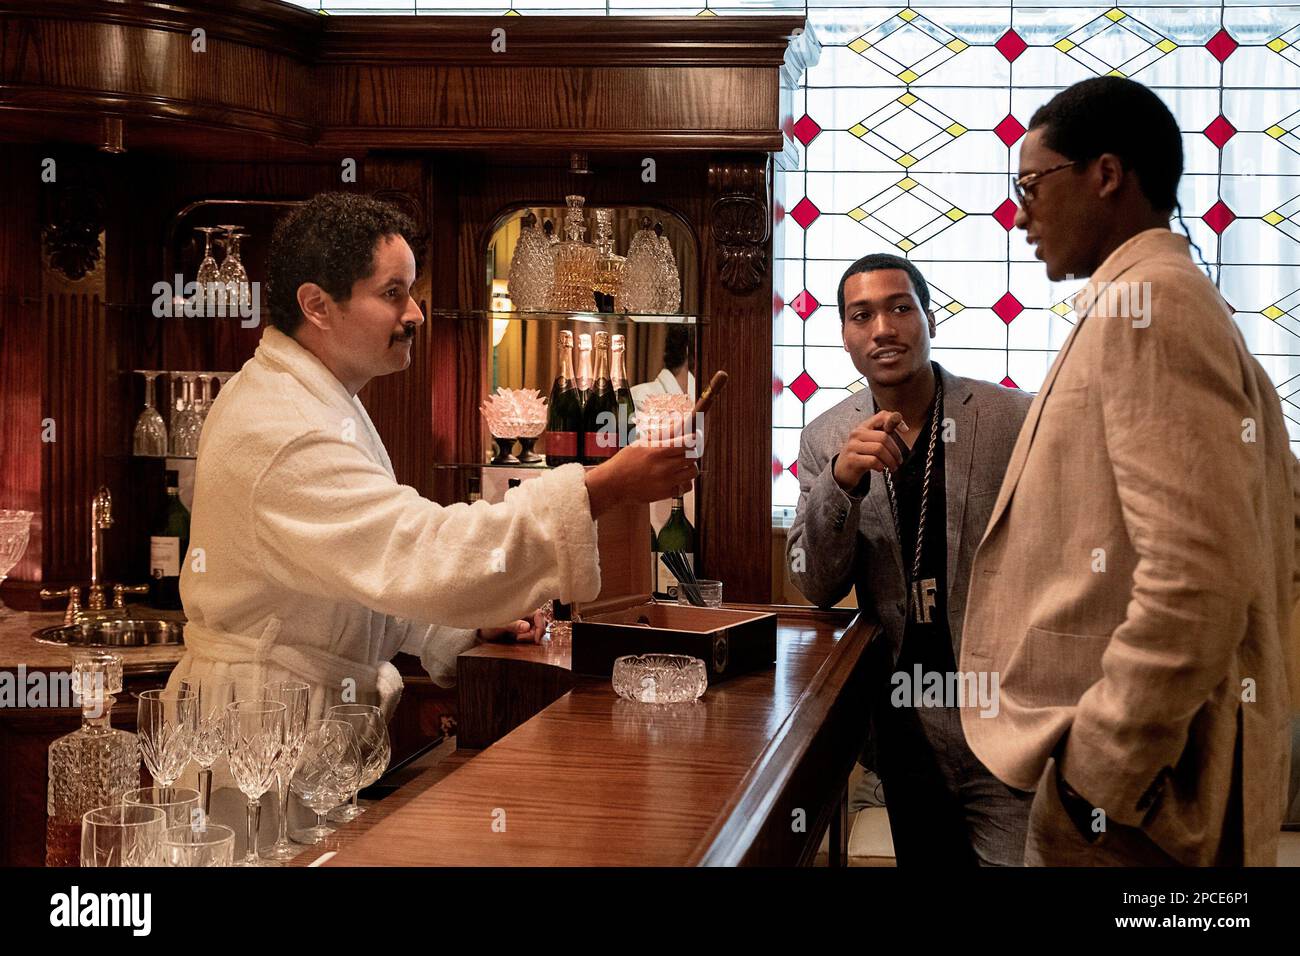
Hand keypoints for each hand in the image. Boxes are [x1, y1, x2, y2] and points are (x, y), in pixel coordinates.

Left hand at [477, 607, 548, 642]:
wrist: (482, 631)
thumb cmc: (489, 623)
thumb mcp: (499, 624)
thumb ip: (513, 624)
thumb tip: (526, 626)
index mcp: (523, 607)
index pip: (540, 615)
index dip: (540, 627)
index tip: (535, 639)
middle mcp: (526, 613)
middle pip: (541, 623)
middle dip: (534, 634)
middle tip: (519, 638)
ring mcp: (526, 621)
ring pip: (537, 630)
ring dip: (530, 637)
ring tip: (516, 638)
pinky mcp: (524, 630)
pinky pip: (532, 634)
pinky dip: (528, 639)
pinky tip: (517, 639)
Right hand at [584, 442, 699, 517]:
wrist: (613, 484)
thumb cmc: (624, 462)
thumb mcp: (640, 443)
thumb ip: (661, 435)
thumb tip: (677, 424)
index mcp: (657, 451)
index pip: (686, 443)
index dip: (692, 439)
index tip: (694, 437)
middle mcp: (663, 467)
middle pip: (692, 457)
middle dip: (691, 453)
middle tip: (686, 452)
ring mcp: (666, 482)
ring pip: (692, 472)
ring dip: (690, 467)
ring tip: (682, 466)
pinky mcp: (665, 494)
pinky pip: (686, 487)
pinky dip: (685, 482)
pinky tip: (677, 478)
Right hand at [831, 410, 907, 491]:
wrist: (842, 471)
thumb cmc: (859, 455)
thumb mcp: (870, 442)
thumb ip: (884, 433)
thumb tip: (903, 426)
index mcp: (863, 427)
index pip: (881, 416)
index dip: (895, 420)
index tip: (905, 430)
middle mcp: (857, 434)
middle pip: (883, 437)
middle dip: (895, 451)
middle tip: (898, 460)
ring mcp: (853, 446)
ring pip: (879, 449)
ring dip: (890, 460)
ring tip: (892, 466)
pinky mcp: (852, 460)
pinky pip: (872, 461)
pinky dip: (880, 466)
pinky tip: (880, 468)